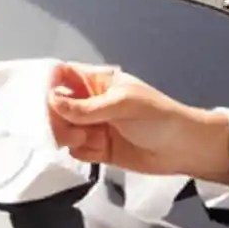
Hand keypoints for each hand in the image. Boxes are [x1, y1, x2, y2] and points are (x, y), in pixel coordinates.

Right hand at [47, 63, 228, 184]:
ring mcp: (93, 126)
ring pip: (62, 129)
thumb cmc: (159, 117)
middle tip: (65, 127)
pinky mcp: (98, 149)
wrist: (186, 149)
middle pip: (56, 105)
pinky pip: (75, 149)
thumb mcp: (122, 104)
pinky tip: (95, 151)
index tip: (42, 98)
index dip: (49, 84)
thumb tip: (51, 100)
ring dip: (67, 135)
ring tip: (86, 139)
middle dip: (55, 116)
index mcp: (98, 81)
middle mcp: (91, 102)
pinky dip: (79, 151)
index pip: (62, 75)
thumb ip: (86, 107)